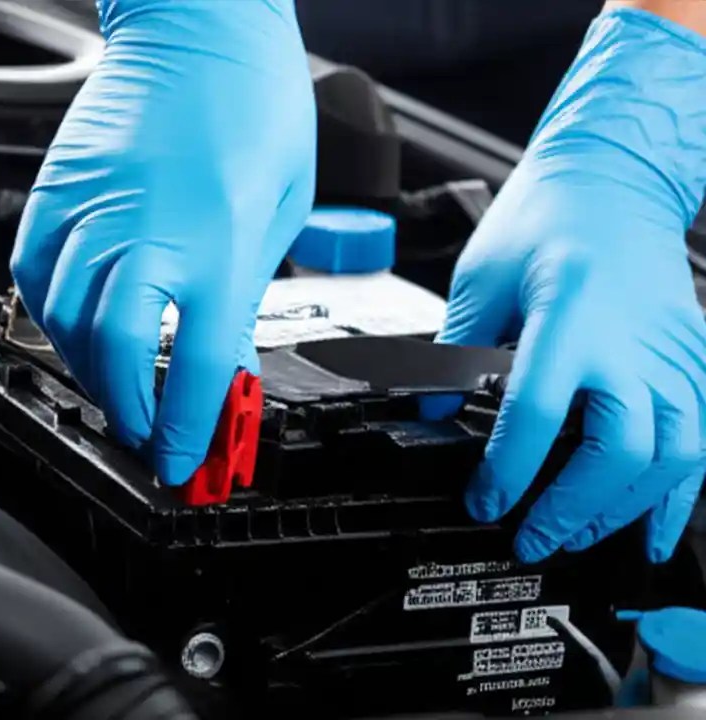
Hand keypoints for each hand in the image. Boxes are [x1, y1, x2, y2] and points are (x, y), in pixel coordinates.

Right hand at [10, 0, 315, 485]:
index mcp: (215, 239)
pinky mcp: (55, 194)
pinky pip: (35, 277)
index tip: (185, 460)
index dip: (187, 429)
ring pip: (66, 324)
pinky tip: (80, 327)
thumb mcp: (279, 208)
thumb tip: (227, 358)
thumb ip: (244, 290)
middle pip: (116, 357)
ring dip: (92, 372)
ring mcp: (89, 212)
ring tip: (119, 388)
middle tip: (149, 432)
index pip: (196, 366)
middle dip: (131, 412)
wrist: (197, 22)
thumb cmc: (251, 99)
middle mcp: (142, 232)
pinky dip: (53, 317)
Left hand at [436, 8, 705, 562]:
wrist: (616, 176)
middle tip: (530, 539)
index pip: (539, 414)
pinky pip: (699, 443)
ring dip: (621, 511)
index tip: (483, 501)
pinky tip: (653, 533)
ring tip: (578, 539)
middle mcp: (630, 342)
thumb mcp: (480, 279)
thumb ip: (454, 351)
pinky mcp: (693, 361)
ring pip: (669, 457)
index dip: (508, 471)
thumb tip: (431, 415)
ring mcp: (671, 354)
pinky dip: (677, 495)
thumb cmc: (545, 217)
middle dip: (570, 510)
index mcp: (569, 316)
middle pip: (617, 451)